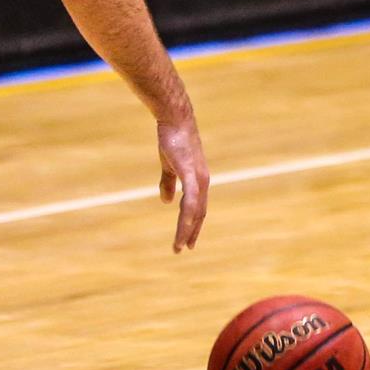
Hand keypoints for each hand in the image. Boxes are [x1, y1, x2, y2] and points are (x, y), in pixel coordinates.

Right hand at [157, 114, 208, 251]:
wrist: (175, 120)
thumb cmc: (173, 140)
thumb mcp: (169, 165)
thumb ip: (168, 183)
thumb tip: (167, 202)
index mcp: (198, 180)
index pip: (199, 208)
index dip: (193, 225)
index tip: (188, 240)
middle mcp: (202, 182)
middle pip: (199, 213)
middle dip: (191, 232)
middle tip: (183, 248)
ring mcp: (198, 178)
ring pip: (195, 210)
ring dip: (187, 229)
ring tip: (179, 245)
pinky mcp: (191, 173)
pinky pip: (190, 199)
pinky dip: (188, 215)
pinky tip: (184, 227)